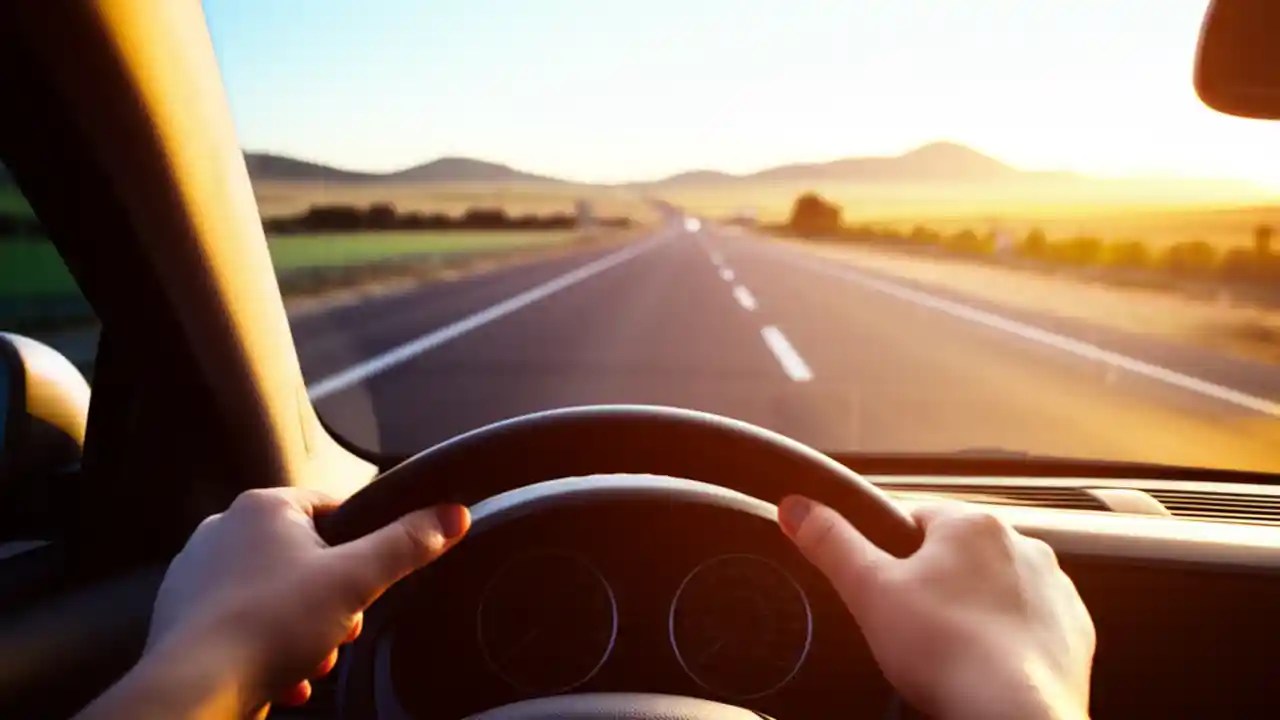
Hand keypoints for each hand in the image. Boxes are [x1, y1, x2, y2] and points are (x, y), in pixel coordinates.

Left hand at [80, 488, 468, 718]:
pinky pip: (243, 626)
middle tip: (342, 630)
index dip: (361, 549)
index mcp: (263, 507)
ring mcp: (197, 575)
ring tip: (311, 660)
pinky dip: (269, 650)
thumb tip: (453, 514)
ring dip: (303, 631)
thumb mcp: (357, 580)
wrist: (195, 689)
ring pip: (276, 597)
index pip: (334, 510)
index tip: (368, 583)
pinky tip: (283, 677)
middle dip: (332, 601)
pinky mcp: (184, 618)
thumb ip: (408, 544)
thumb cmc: (271, 624)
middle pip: (306, 558)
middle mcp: (222, 530)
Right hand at [778, 497, 1093, 719]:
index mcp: (969, 524)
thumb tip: (795, 505)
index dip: (894, 558)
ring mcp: (1055, 587)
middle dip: (937, 584)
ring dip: (977, 608)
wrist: (1013, 714)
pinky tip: (990, 665)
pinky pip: (1034, 623)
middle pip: (959, 555)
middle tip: (915, 627)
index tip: (889, 594)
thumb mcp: (869, 591)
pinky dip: (1012, 639)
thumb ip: (831, 543)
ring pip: (998, 587)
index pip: (917, 522)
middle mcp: (1022, 543)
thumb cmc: (943, 649)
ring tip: (953, 650)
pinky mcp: (1075, 630)